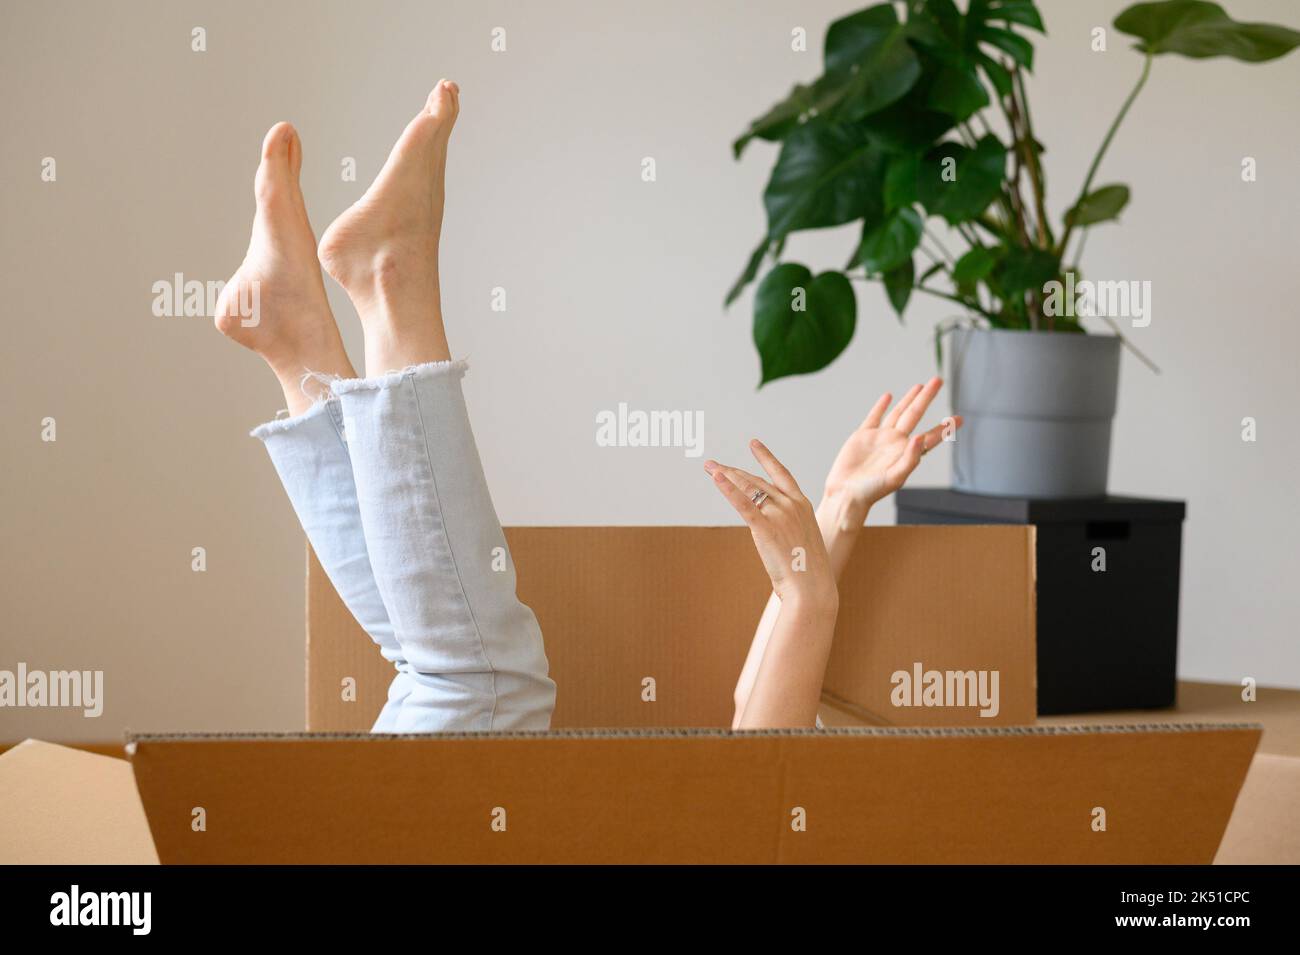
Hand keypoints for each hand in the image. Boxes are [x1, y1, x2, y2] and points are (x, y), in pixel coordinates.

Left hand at [705, 440, 835, 607]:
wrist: (813, 589)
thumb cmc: (808, 572)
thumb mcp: (803, 542)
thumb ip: (789, 529)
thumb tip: (775, 529)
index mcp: (803, 505)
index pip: (781, 474)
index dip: (766, 457)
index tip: (753, 444)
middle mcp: (791, 505)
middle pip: (757, 481)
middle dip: (733, 471)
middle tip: (713, 464)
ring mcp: (779, 515)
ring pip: (748, 488)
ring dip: (726, 476)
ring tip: (709, 467)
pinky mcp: (765, 528)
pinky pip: (743, 503)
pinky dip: (728, 489)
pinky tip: (716, 478)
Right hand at [823, 375, 961, 517]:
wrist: (845, 493)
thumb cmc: (871, 491)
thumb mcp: (895, 477)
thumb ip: (911, 457)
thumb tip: (921, 437)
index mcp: (907, 452)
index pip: (931, 436)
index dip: (945, 427)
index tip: (960, 418)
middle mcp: (896, 442)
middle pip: (915, 413)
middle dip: (927, 397)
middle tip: (938, 380)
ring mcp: (880, 437)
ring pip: (898, 413)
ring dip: (908, 399)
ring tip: (920, 386)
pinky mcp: (863, 436)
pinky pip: (875, 417)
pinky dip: (881, 406)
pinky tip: (888, 397)